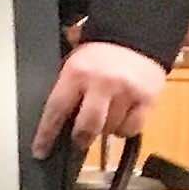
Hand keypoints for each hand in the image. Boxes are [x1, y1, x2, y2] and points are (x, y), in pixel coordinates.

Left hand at [34, 39, 168, 159]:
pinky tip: (122, 117)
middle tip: (79, 139)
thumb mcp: (75, 66)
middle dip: (80, 138)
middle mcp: (102, 83)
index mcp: (77, 73)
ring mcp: (126, 92)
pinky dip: (124, 129)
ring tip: (105, 116)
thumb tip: (56, 124)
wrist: (136, 38)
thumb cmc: (99, 55)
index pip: (56, 109)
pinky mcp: (147, 99)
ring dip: (104, 130)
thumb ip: (67, 91)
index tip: (40, 151)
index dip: (47, 134)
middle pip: (86, 126)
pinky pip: (131, 128)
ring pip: (110, 129)